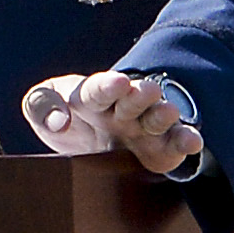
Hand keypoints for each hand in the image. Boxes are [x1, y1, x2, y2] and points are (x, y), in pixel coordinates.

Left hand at [21, 71, 202, 177]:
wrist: (85, 145)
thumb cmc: (63, 119)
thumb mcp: (41, 109)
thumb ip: (41, 106)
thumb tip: (58, 120)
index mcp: (93, 96)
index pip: (99, 89)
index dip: (108, 86)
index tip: (118, 82)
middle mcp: (123, 108)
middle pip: (134, 99)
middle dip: (141, 95)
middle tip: (147, 91)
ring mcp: (144, 127)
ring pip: (158, 118)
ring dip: (164, 115)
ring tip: (168, 112)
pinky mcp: (161, 150)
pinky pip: (176, 144)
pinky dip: (186, 141)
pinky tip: (192, 142)